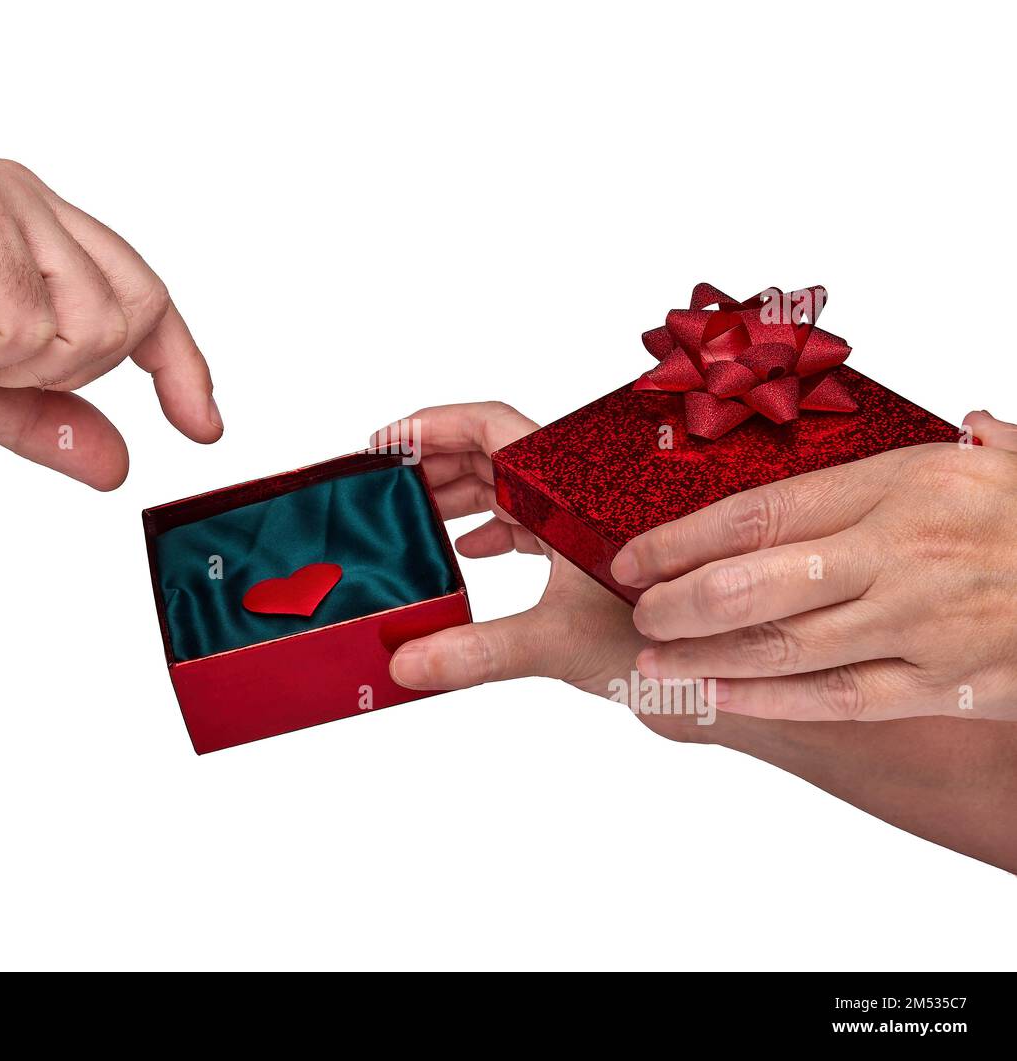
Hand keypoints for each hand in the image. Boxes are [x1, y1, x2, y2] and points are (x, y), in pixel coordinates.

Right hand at [0, 159, 220, 488]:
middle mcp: (31, 204)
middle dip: (60, 371)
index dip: (181, 367)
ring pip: (88, 326)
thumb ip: (44, 417)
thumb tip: (117, 460)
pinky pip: (24, 322)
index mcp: (38, 236)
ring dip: (10, 362)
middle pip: (131, 318)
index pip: (145, 302)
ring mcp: (3, 199)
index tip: (202, 424)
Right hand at [370, 403, 675, 717]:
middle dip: (436, 462)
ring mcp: (583, 522)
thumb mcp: (556, 642)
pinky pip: (528, 522)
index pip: (490, 427)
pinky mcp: (589, 553)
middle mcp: (577, 496)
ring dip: (459, 495)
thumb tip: (408, 661)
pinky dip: (491, 530)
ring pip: (508, 488)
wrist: (721, 680)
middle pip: (492, 453)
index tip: (386, 444)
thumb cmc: (666, 646)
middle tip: (385, 484)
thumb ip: (477, 652)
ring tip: (413, 513)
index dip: (433, 426)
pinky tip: (468, 551)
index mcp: (571, 491)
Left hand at [612, 410, 1016, 720]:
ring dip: (705, 655)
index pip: (761, 511)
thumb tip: (927, 420)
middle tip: (637, 610)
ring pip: (787, 647)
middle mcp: (904, 552)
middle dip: (679, 599)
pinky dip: (767, 699)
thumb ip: (931, 449)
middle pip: (758, 582)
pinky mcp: (946, 683)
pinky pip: (837, 697)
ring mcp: (923, 623)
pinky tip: (716, 694)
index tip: (631, 554)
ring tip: (652, 660)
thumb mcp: (994, 463)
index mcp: (902, 482)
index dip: (681, 536)